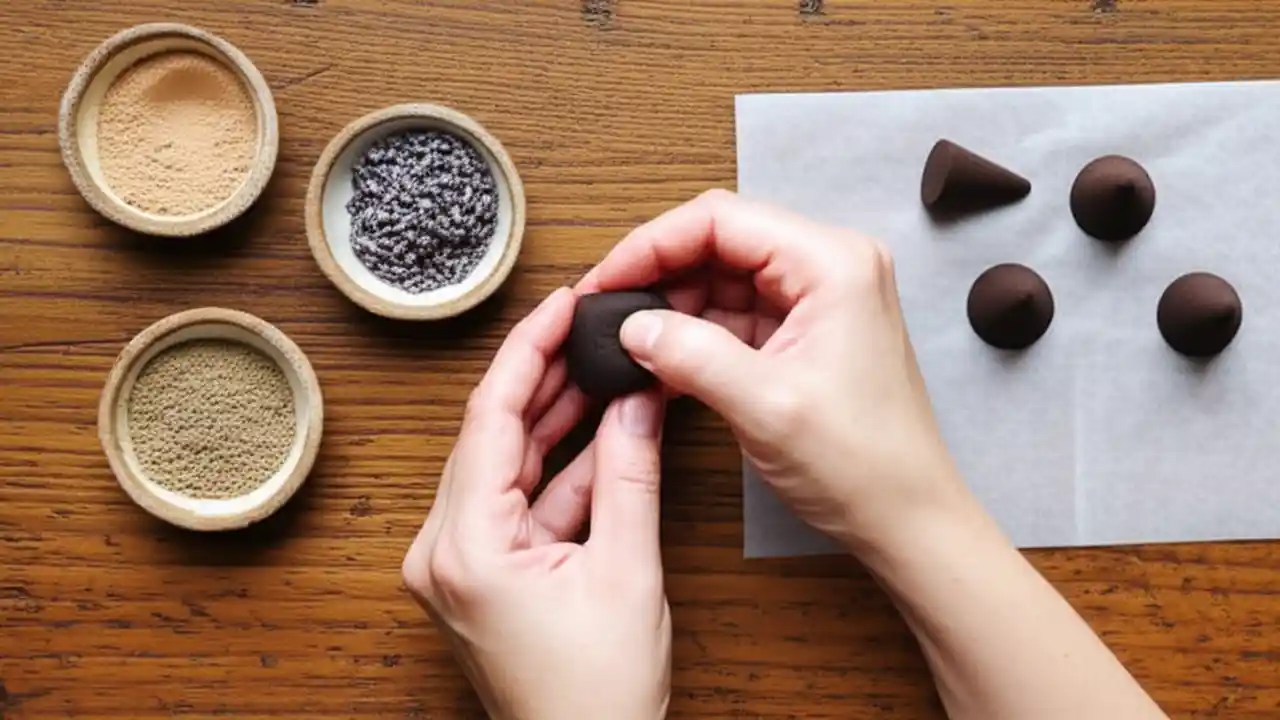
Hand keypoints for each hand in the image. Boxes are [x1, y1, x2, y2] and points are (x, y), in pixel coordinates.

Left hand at [402, 288, 670, 719]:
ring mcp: (456, 563)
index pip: (490, 418)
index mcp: (465, 549)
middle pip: (492, 434)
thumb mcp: (626, 569)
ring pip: (506, 462)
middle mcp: (443, 552)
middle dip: (545, 377)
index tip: (559, 305)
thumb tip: (636, 400)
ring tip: (602, 365)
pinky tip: (600, 429)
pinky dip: (558, 467)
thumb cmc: (595, 697)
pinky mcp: (480, 573)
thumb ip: (629, 474)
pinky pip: (517, 500)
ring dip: (556, 418)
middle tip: (588, 325)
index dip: (528, 351)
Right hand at [580, 190, 968, 555]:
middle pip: (720, 241)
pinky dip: (694, 332)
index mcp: (832, 264)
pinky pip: (735, 314)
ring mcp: (818, 299)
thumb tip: (631, 326)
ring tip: (625, 337)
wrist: (908, 519)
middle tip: (605, 309)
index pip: (721, 220)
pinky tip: (658, 356)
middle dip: (659, 272)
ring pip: (722, 278)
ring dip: (673, 304)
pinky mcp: (805, 332)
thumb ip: (691, 356)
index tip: (605, 280)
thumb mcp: (765, 407)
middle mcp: (829, 266)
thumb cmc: (863, 465)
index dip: (652, 244)